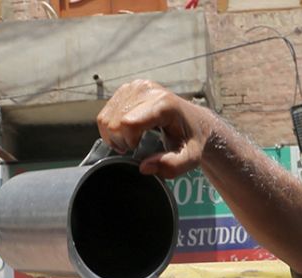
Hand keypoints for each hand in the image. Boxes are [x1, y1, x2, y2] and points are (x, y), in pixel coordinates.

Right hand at [97, 79, 215, 178]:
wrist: (195, 121)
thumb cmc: (192, 139)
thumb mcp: (190, 159)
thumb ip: (171, 166)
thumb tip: (144, 167)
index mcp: (164, 104)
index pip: (128, 123)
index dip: (128, 141)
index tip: (138, 148)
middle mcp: (147, 90)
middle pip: (114, 121)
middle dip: (120, 141)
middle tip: (134, 147)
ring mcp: (135, 86)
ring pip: (106, 116)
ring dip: (113, 135)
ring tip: (130, 140)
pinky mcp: (128, 87)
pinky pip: (106, 111)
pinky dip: (111, 126)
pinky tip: (126, 132)